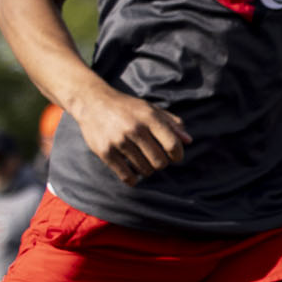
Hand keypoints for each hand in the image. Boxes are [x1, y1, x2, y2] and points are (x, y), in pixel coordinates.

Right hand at [71, 85, 189, 185]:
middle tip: (156, 158)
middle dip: (162, 163)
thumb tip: (188, 141)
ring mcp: (119, 141)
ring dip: (147, 170)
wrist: (93, 102)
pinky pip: (127, 176)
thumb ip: (172, 124)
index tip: (174, 156)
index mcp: (149, 118)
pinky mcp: (105, 152)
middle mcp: (135, 129)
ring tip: (142, 161)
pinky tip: (133, 173)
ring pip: (145, 170)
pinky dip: (133, 179)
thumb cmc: (128, 107)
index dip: (177, 155)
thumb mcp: (151, 109)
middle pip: (160, 161)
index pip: (173, 145)